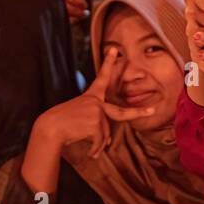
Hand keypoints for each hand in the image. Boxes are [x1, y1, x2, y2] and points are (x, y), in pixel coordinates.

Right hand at [38, 47, 154, 156]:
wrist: (50, 128)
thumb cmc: (63, 123)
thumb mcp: (81, 117)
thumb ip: (97, 123)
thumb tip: (108, 142)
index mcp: (91, 96)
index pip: (102, 78)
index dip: (108, 63)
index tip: (115, 50)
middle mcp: (95, 101)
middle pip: (121, 113)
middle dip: (139, 112)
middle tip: (153, 110)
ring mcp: (96, 111)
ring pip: (105, 134)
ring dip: (98, 144)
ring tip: (89, 149)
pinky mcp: (94, 122)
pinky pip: (100, 141)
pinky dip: (95, 150)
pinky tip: (90, 153)